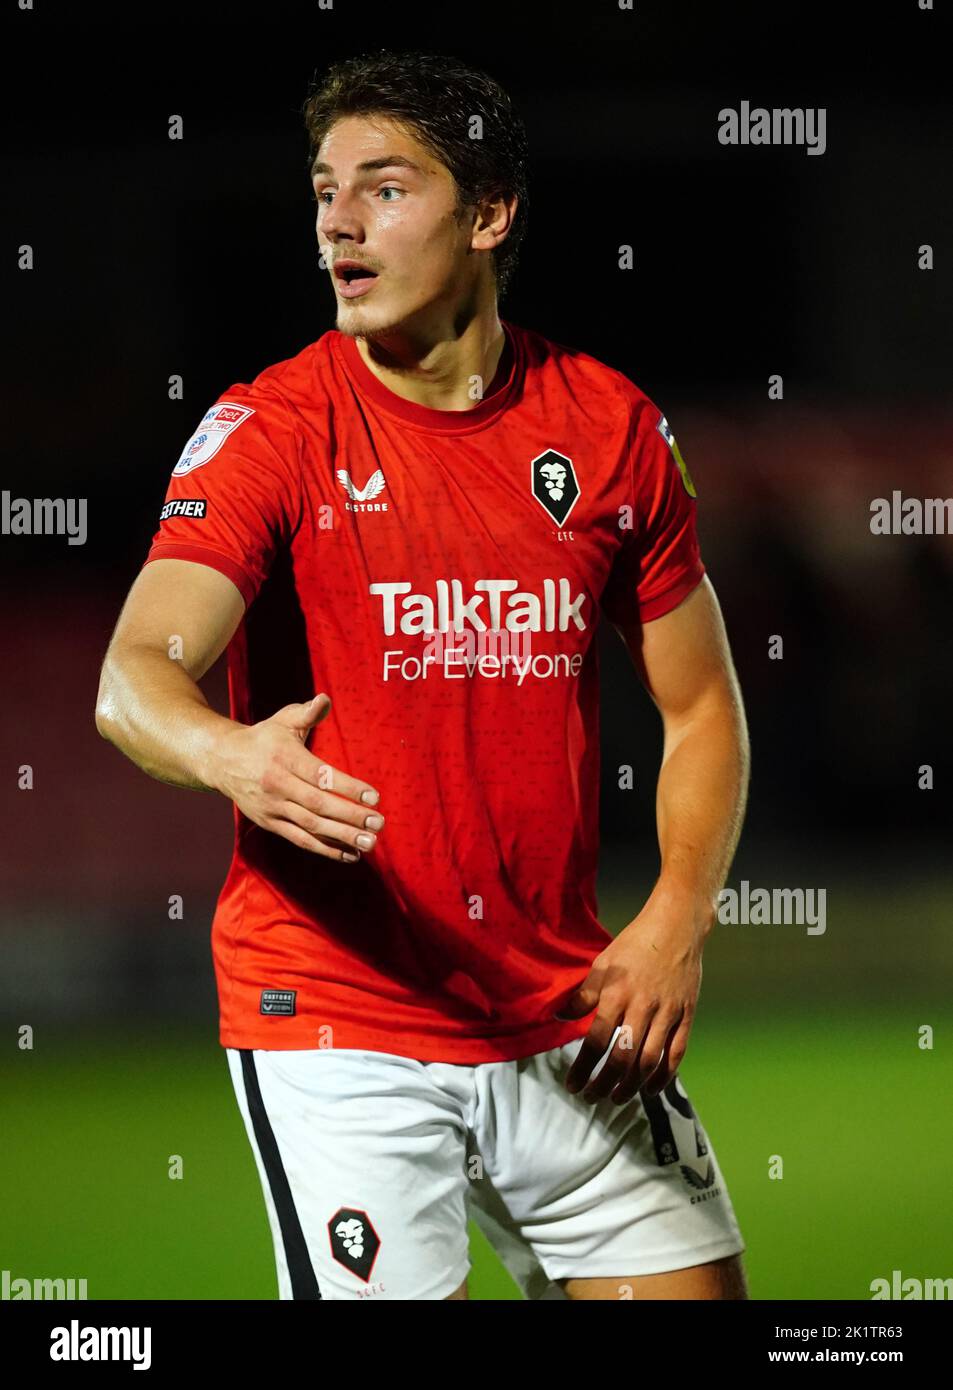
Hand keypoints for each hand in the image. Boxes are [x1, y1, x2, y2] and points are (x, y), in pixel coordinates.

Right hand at [206, 693, 383, 860]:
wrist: (222, 760)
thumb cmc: (263, 738)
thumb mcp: (284, 720)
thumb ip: (307, 712)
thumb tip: (325, 699)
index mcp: (285, 758)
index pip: (321, 776)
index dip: (348, 788)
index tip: (374, 797)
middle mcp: (278, 785)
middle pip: (318, 805)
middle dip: (351, 816)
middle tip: (378, 823)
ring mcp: (273, 807)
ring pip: (310, 826)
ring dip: (342, 837)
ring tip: (369, 843)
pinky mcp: (270, 823)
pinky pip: (300, 840)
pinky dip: (325, 849)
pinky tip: (349, 854)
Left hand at [553, 889, 713, 1104]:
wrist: (676, 927)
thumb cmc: (634, 944)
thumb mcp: (602, 964)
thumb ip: (583, 995)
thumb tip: (561, 1017)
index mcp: (617, 994)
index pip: (596, 1041)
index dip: (583, 1069)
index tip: (572, 1086)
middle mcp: (642, 1006)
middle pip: (622, 1058)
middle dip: (604, 1084)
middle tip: (591, 1097)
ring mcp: (667, 1012)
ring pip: (649, 1061)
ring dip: (631, 1086)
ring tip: (616, 1098)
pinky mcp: (687, 1015)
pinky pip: (676, 1053)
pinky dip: (663, 1075)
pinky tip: (650, 1088)